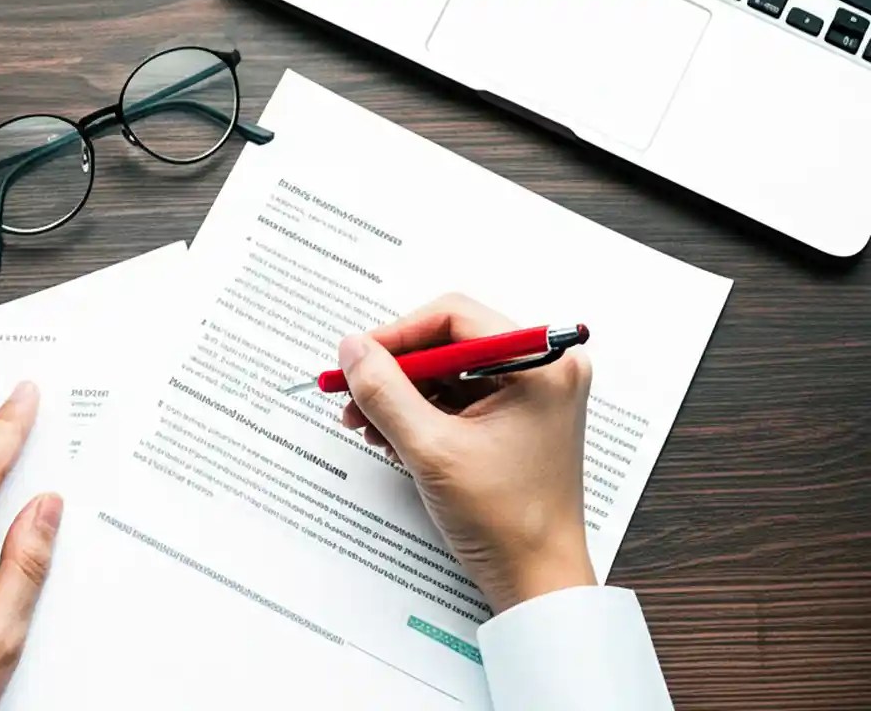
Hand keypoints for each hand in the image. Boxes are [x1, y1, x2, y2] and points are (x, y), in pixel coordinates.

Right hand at [339, 294, 595, 613]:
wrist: (538, 579)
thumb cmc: (506, 521)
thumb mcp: (431, 450)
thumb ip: (385, 393)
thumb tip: (352, 349)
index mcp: (541, 365)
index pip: (455, 316)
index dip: (398, 334)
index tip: (357, 358)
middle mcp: (545, 369)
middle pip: (449, 341)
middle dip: (395, 370)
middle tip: (352, 395)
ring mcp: (533, 394)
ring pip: (448, 370)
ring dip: (402, 393)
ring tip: (365, 423)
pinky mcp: (517, 417)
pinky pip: (459, 396)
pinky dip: (420, 412)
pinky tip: (390, 435)